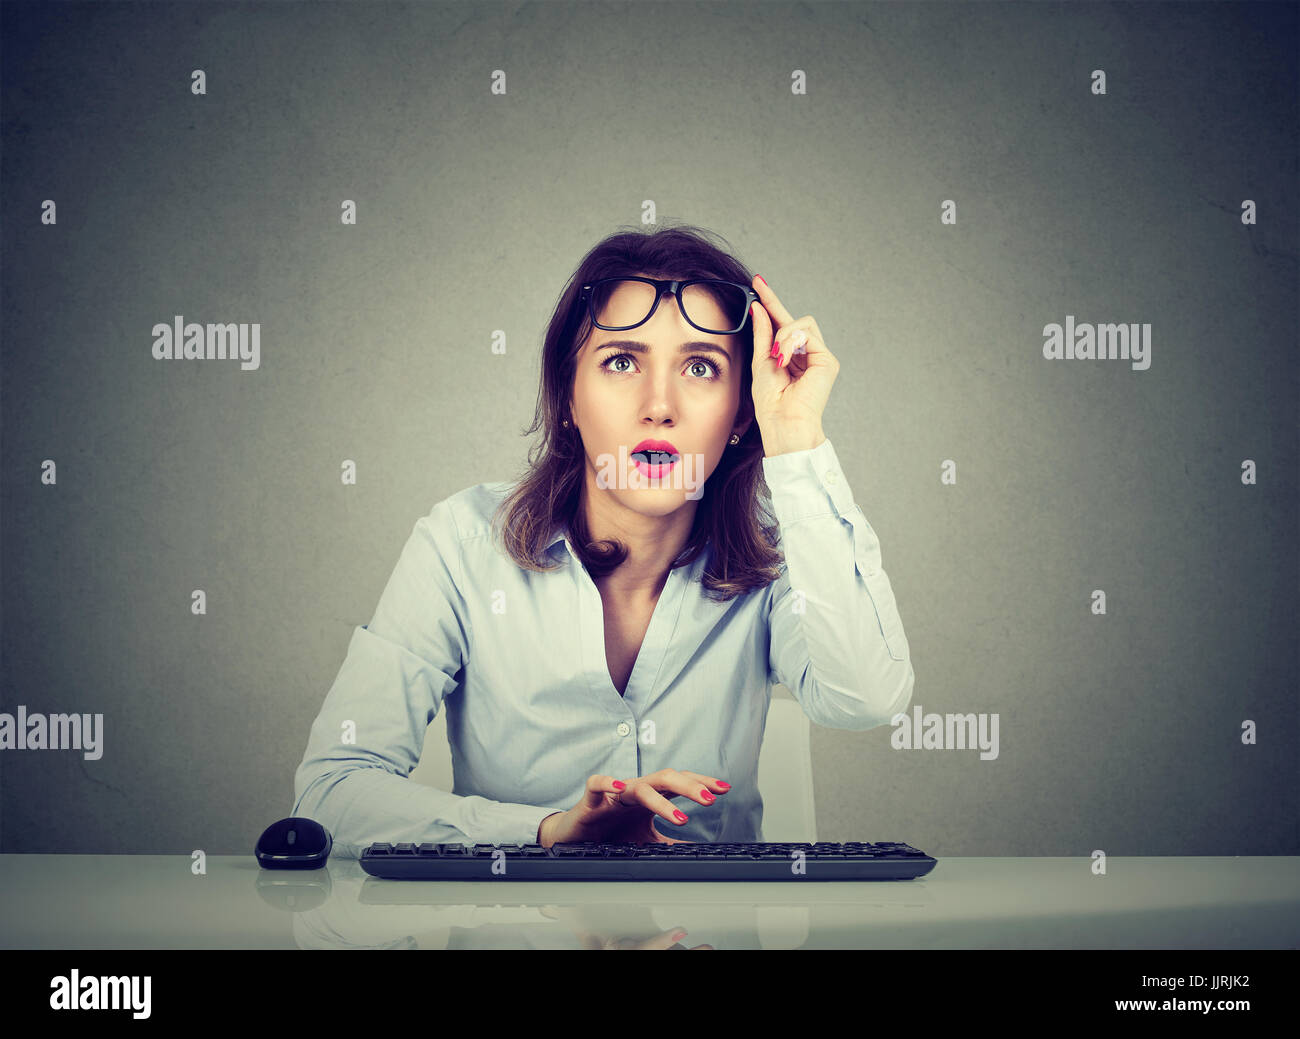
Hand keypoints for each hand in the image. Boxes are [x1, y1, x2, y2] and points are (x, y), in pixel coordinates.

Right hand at [537, 769, 728, 847]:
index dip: (701, 784)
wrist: (574, 838)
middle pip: (666, 779)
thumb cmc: (610, 835)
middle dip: (690, 786)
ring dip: (662, 800)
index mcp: (650, 796)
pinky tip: (619, 786)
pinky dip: (607, 782)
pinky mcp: (591, 800)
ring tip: (681, 817)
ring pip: (640, 786)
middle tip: (711, 799)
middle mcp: (635, 790)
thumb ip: (670, 842)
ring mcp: (614, 793)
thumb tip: (699, 852)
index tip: (725, 789)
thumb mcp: (646, 841)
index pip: (680, 783)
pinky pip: (597, 784)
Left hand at [748, 275, 838, 455]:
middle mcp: (806, 354)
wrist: (782, 422)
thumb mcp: (761, 361)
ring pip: (801, 323)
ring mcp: (818, 356)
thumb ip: (763, 334)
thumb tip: (759, 307)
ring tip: (777, 356)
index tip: (758, 282)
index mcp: (789, 356)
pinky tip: (785, 358)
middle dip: (774, 304)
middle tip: (758, 288)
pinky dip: (791, 342)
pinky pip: (807, 334)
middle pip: (793, 318)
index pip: (781, 324)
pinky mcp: (827, 360)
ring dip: (783, 335)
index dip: (770, 302)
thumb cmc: (771, 401)